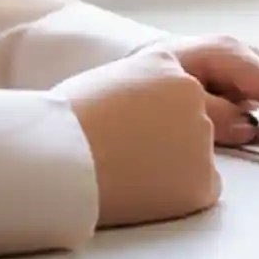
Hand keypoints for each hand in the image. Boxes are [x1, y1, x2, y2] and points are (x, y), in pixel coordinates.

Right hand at [55, 51, 220, 226]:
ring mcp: (202, 137)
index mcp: (165, 63)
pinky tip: (142, 190)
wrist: (56, 160)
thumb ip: (137, 90)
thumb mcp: (103, 81)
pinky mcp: (203, 181)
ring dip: (171, 167)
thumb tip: (146, 110)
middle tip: (123, 152)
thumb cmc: (62, 124)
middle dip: (165, 141)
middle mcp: (193, 94)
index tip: (122, 130)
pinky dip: (178, 196)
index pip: (174, 94)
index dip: (147, 119)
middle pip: (189, 123)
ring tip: (125, 170)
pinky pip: (200, 189)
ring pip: (196, 157)